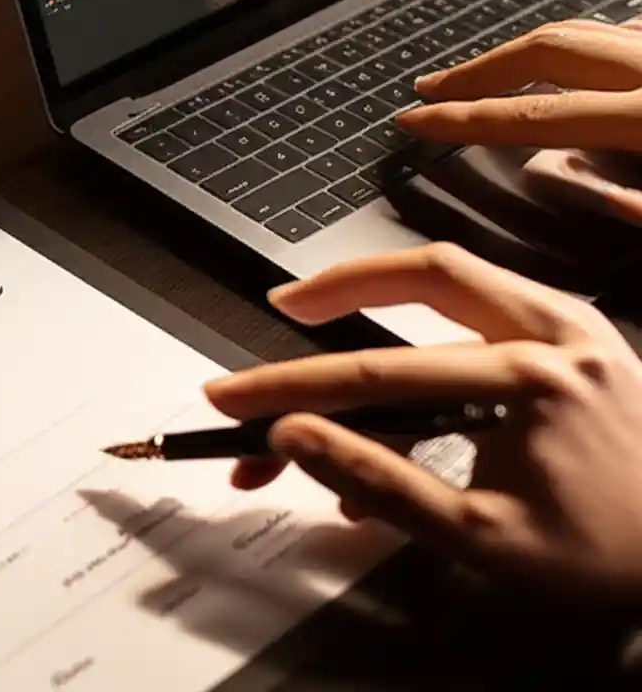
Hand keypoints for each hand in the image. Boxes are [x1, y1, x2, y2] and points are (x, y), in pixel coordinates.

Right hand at [203, 242, 641, 612]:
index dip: (291, 386)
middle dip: (342, 287)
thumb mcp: (478, 538)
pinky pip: (491, 304)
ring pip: (460, 277)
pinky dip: (431, 317)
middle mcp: (559, 334)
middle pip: (428, 276)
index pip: (379, 372)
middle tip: (283, 305)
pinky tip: (397, 361)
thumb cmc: (599, 559)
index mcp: (533, 381)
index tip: (234, 398)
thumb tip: (293, 438)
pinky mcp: (581, 340)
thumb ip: (378, 482)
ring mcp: (575, 329)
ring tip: (321, 311)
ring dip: (384, 288)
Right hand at [399, 18, 641, 219]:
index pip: (528, 117)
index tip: (415, 120)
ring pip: (584, 30)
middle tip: (431, 87)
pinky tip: (573, 57)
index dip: (460, 119)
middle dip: (475, 71)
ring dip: (523, 50)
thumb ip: (641, 206)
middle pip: (543, 53)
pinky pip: (627, 32)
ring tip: (486, 70)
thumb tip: (584, 191)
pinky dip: (585, 44)